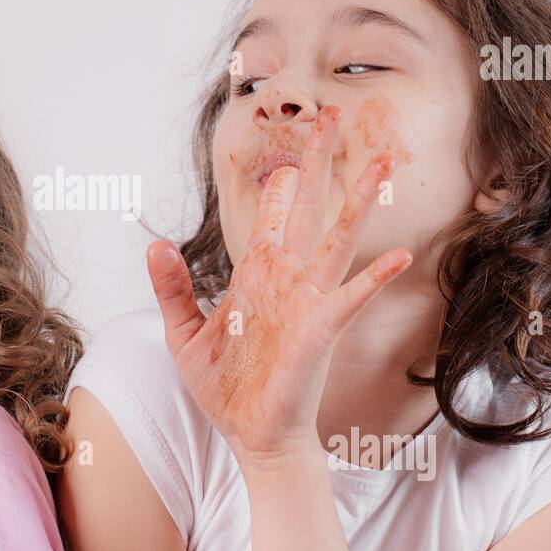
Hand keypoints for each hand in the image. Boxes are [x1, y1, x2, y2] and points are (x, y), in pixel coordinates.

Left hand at [145, 104, 412, 468]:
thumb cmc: (225, 388)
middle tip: (333, 114)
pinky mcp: (318, 329)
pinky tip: (396, 254)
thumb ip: (171, 287)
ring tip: (382, 160)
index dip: (278, 181)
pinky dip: (372, 276)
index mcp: (256, 275)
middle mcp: (286, 277)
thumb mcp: (183, 334)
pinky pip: (350, 296)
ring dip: (359, 199)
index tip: (289, 143)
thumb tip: (155, 242)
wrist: (252, 436)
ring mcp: (306, 300)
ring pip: (336, 237)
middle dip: (318, 160)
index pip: (270, 214)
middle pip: (308, 207)